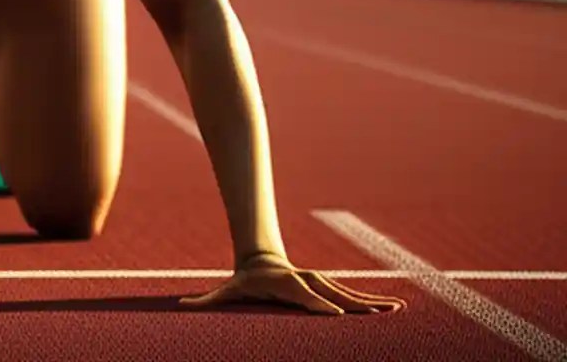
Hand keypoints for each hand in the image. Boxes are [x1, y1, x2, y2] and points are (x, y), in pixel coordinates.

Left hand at [180, 253, 405, 314]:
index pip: (305, 297)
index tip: (334, 314)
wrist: (261, 263)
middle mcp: (309, 283)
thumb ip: (205, 301)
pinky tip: (395, 309)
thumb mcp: (226, 291)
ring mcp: (322, 283)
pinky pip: (354, 296)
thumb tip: (179, 306)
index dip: (318, 305)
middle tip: (379, 314)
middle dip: (356, 305)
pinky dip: (374, 302)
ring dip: (373, 303)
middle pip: (335, 294)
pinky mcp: (329, 287)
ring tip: (397, 310)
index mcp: (288, 287)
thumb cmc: (245, 283)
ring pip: (350, 294)